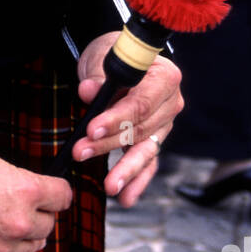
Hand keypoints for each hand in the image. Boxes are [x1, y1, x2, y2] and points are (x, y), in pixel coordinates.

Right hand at [0, 148, 72, 251]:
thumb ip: (16, 179)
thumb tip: (27, 189)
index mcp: (24, 191)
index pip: (63, 196)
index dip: (58, 191)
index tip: (54, 191)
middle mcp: (18, 222)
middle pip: (48, 224)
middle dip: (39, 214)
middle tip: (24, 205)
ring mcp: (2, 246)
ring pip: (32, 248)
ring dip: (25, 236)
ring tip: (9, 224)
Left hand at [73, 31, 183, 206]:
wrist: (121, 60)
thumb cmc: (112, 54)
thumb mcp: (101, 56)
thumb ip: (97, 76)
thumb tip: (88, 91)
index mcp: (164, 77)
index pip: (140, 103)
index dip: (116, 119)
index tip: (91, 129)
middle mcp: (170, 102)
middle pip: (139, 129)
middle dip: (108, 143)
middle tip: (80, 151)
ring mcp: (165, 124)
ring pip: (144, 150)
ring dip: (124, 169)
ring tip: (108, 186)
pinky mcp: (155, 139)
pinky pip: (148, 163)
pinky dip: (137, 181)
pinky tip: (125, 197)